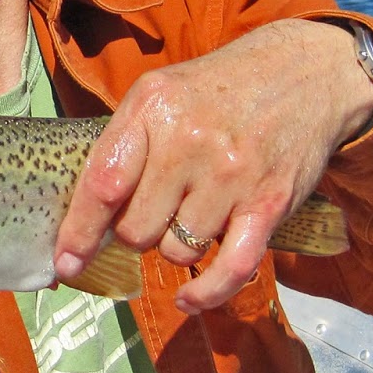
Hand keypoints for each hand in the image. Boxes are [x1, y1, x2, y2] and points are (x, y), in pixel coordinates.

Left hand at [54, 19, 372, 313]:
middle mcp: (189, 141)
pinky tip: (188, 299)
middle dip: (136, 232)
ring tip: (192, 210)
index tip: (66, 263)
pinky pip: (230, 268)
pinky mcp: (270, 203)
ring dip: (176, 245)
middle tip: (155, 209)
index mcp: (152, 109)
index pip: (103, 184)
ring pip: (176, 251)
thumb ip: (122, 145)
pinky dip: (206, 292)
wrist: (306, 73)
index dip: (79, 233)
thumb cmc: (217, 91)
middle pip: (136, 229)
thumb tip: (83, 216)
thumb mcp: (159, 93)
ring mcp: (231, 174)